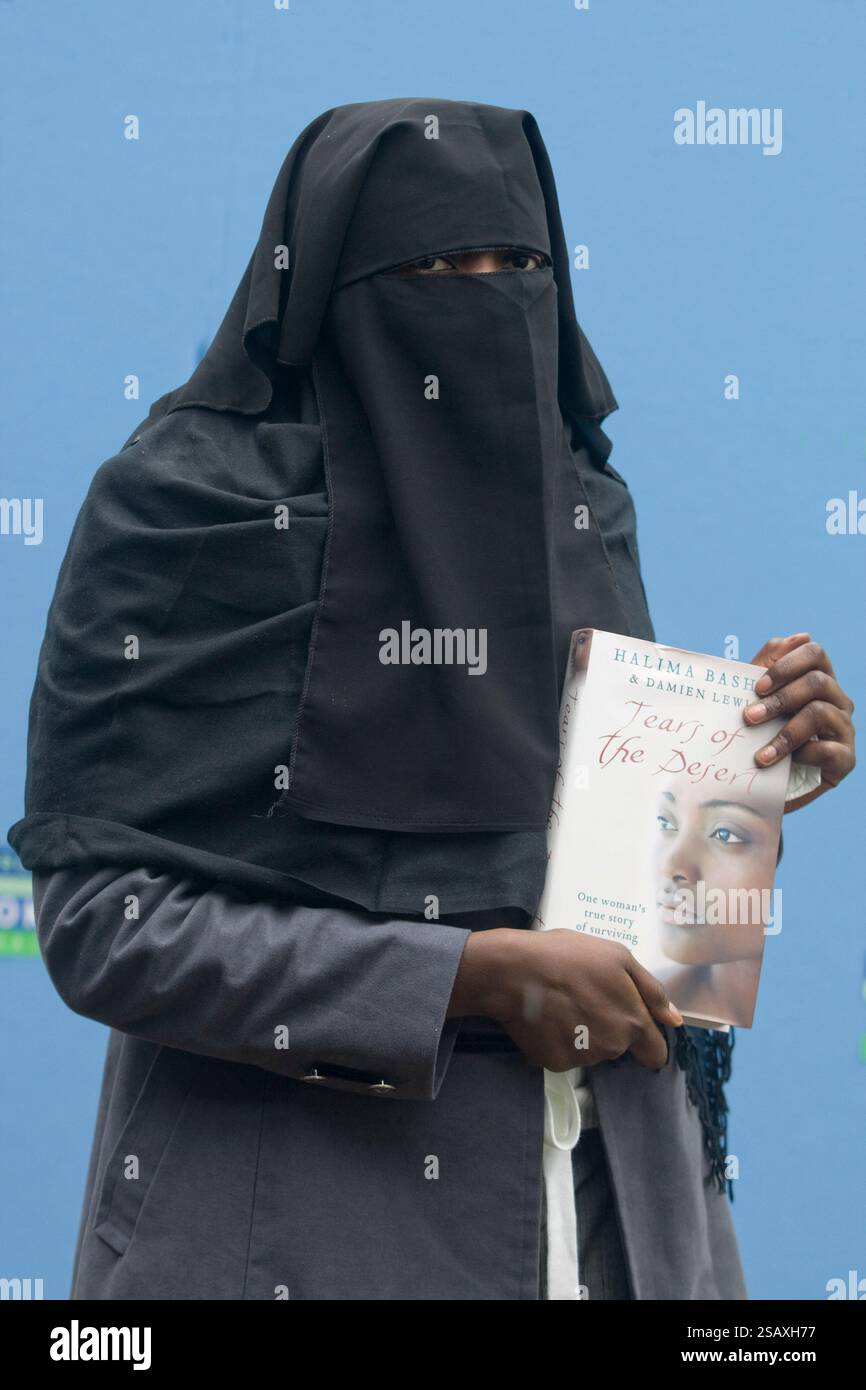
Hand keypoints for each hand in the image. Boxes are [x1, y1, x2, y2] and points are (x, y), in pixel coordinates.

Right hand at [448, 927, 682, 1071]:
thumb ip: (652, 992)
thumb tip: (676, 1021)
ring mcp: (581, 1058)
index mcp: (632, 1022)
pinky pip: (563, 1055)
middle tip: (584, 998)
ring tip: (561, 1003)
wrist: (514, 970)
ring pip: (591, 1052)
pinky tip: (545, 1017)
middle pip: (619, 1048)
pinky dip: (557, 1041)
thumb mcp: (618, 958)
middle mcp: (612, 1047)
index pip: (655, 1053)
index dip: (647, 1041)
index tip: (630, 1026)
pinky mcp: (553, 1063)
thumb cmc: (569, 955)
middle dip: (608, 1028)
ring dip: (582, 1034)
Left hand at [743, 632, 855, 810]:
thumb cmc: (763, 732)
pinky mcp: (846, 759)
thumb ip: (769, 664)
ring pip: (820, 714)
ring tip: (760, 754)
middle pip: (818, 681)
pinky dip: (802, 755)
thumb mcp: (758, 698)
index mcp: (819, 679)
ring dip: (785, 733)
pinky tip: (783, 765)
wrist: (766, 782)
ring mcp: (844, 728)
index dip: (785, 666)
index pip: (815, 653)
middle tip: (749, 718)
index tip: (757, 688)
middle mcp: (837, 700)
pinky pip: (828, 750)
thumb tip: (800, 635)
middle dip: (780, 699)